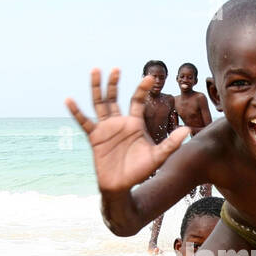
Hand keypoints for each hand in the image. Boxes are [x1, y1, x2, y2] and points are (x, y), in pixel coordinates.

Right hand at [67, 70, 189, 192]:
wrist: (122, 186)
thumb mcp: (158, 157)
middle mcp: (119, 123)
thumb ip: (171, 143)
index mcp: (134, 124)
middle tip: (115, 68)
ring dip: (96, 88)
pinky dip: (76, 111)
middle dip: (114, 83)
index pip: (137, 100)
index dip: (142, 88)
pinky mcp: (95, 137)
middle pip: (114, 98)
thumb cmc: (140, 172)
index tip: (149, 77)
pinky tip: (69, 100)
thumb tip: (186, 130)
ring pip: (99, 104)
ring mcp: (106, 129)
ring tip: (95, 70)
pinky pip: (84, 122)